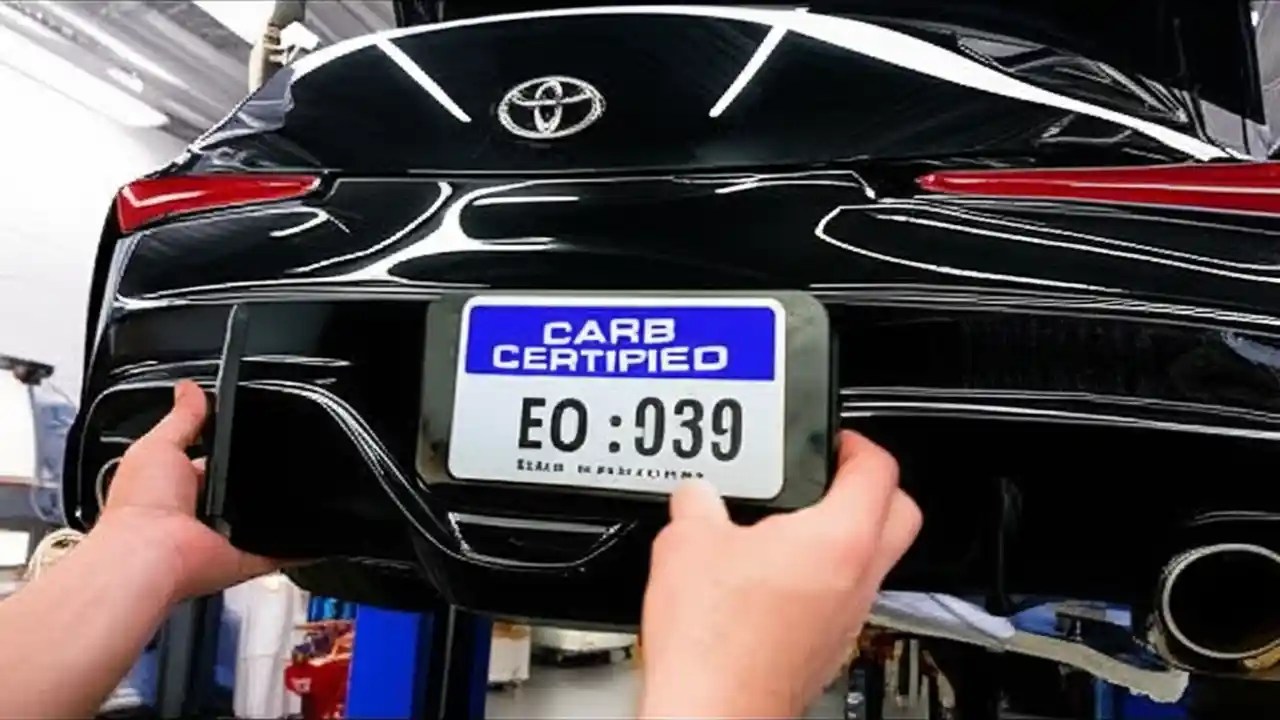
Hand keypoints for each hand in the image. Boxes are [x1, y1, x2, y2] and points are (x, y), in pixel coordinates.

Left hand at [99, 379, 277, 601]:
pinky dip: (296, 548)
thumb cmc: (141, 505)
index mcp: (171, 487)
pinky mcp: (241, 558)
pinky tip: (313, 535)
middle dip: (249, 477)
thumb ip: (181, 418)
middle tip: (269, 459)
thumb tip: (189, 388)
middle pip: (232, 490)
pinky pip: (276, 553)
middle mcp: (195, 516)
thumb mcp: (159, 445)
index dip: (222, 448)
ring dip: (270, 509)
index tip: (242, 433)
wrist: (148, 554)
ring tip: (293, 487)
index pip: (204, 461)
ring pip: (254, 521)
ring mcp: (218, 539)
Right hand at [639, 430, 921, 718]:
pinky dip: (820, 578)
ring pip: (872, 561)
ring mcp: (847, 617)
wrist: (715, 710)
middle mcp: (857, 580)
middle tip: (831, 475)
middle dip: (871, 488)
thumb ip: (698, 503)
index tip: (835, 439)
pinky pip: (841, 598)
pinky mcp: (826, 647)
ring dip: (844, 536)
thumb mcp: (687, 543)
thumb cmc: (716, 641)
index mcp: (839, 539)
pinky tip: (769, 578)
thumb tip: (696, 495)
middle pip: (899, 515)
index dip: (858, 443)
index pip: (878, 470)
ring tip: (791, 522)